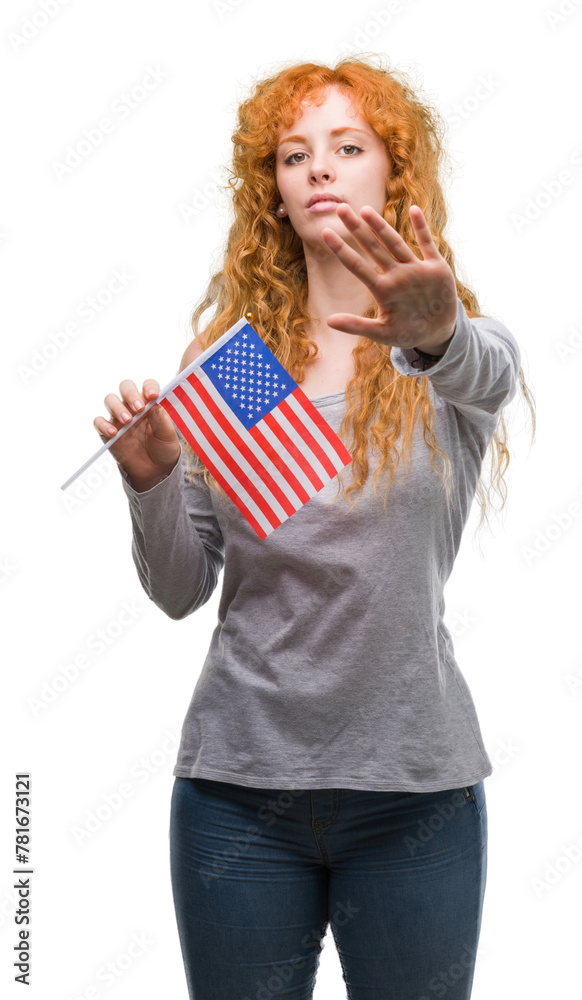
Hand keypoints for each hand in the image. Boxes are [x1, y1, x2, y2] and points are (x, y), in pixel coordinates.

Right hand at [93, 378, 180, 488]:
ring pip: (111, 400)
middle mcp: (133, 406)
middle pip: (126, 387)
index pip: (147, 386)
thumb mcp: (167, 435)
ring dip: (117, 407)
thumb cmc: (163, 449)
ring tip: (127, 421)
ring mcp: (119, 418)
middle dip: (131, 394)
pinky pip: (99, 422)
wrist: (155, 471)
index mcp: (150, 403)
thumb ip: (161, 419)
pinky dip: (103, 424)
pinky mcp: (108, 431)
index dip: (149, 387)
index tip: (153, 396)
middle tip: (139, 408)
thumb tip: (154, 403)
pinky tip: (113, 432)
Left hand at [321, 204, 457, 353]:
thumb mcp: (382, 333)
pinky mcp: (435, 268)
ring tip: (365, 210)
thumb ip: (356, 326)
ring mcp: (415, 270)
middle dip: (357, 229)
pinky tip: (413, 210)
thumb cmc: (408, 334)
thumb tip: (328, 321)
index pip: (357, 266)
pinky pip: (427, 244)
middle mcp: (396, 275)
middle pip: (373, 247)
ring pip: (395, 243)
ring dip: (381, 226)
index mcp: (383, 290)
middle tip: (341, 208)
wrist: (438, 333)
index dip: (341, 250)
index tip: (325, 233)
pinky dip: (421, 228)